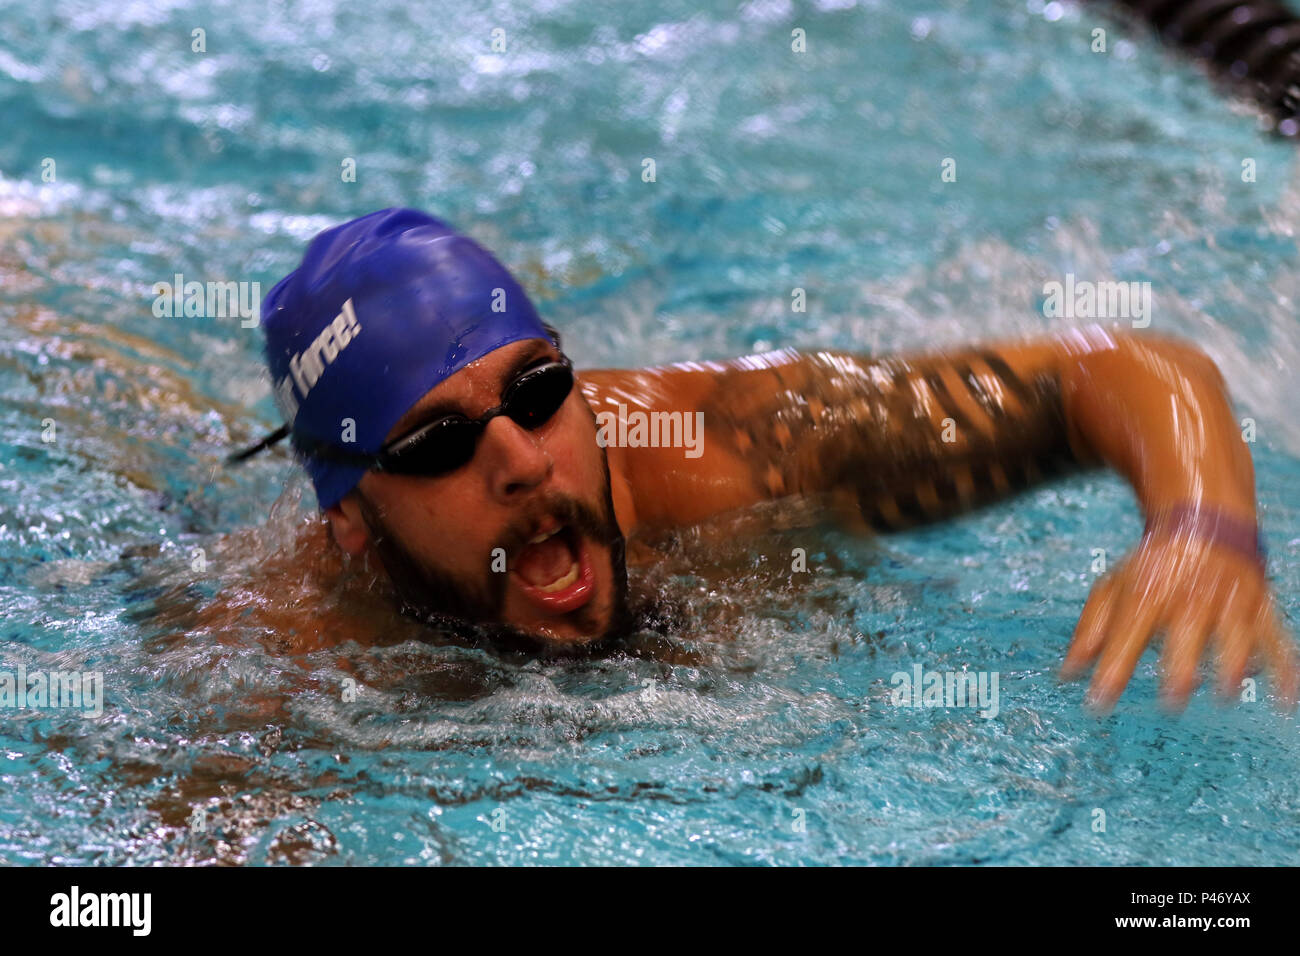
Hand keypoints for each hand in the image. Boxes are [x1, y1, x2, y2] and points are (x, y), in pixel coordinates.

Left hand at [1060, 528, 1297, 712]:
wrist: (1203, 522)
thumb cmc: (1152, 566)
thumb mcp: (1112, 588)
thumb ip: (1091, 632)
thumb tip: (1067, 675)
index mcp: (1147, 598)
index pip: (1125, 641)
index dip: (1111, 674)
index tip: (1098, 704)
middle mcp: (1189, 601)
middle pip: (1186, 638)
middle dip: (1180, 670)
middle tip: (1171, 700)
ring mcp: (1228, 604)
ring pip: (1235, 637)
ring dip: (1231, 667)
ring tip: (1224, 694)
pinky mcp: (1259, 609)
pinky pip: (1277, 640)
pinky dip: (1284, 670)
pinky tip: (1286, 700)